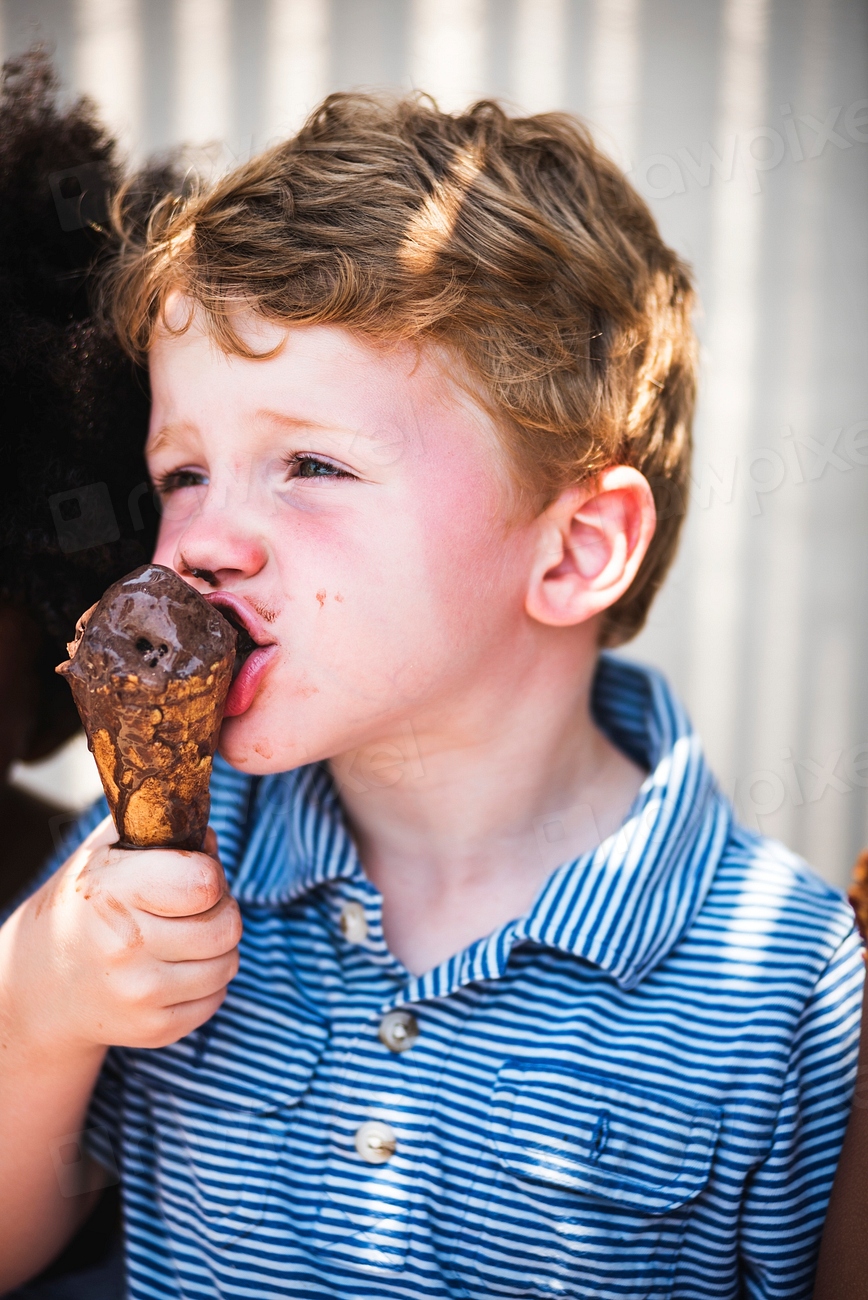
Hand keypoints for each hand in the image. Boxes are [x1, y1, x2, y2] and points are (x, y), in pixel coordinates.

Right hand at [0, 817, 241, 1056]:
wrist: (43, 983)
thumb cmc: (86, 906)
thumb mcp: (106, 853)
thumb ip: (159, 829)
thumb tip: (211, 840)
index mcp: (113, 894)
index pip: (205, 882)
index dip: (209, 873)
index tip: (192, 873)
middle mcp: (125, 948)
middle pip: (227, 926)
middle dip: (221, 910)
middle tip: (193, 907)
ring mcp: (140, 995)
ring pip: (229, 963)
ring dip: (217, 947)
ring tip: (184, 936)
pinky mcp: (154, 1029)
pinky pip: (216, 998)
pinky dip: (207, 981)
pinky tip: (175, 968)